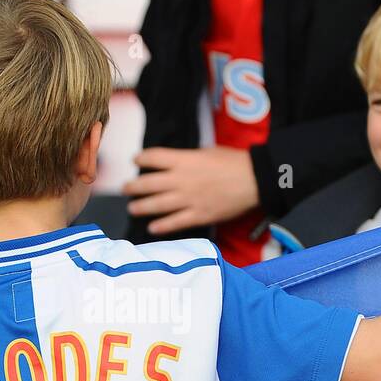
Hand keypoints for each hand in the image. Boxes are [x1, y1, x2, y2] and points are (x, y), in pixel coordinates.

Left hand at [122, 146, 258, 234]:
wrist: (254, 179)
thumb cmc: (234, 161)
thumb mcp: (208, 151)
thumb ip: (189, 158)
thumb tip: (177, 162)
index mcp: (184, 160)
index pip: (154, 157)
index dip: (141, 158)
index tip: (135, 160)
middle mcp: (181, 179)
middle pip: (149, 183)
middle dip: (133, 186)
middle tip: (125, 189)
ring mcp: (188, 199)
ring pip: (157, 205)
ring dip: (141, 207)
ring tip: (132, 208)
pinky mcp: (198, 215)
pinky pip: (175, 222)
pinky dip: (161, 226)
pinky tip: (152, 228)